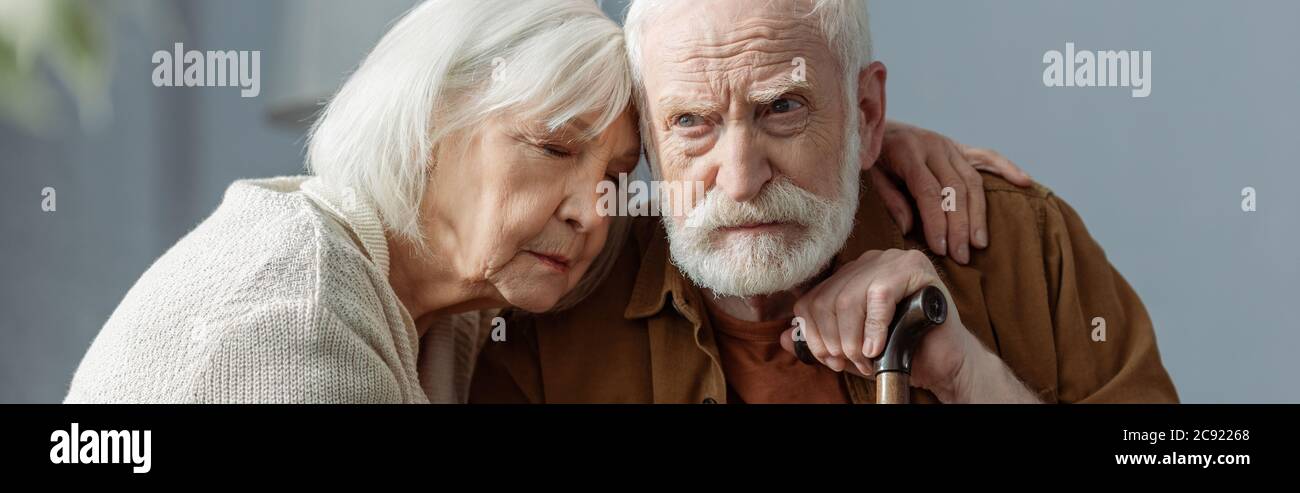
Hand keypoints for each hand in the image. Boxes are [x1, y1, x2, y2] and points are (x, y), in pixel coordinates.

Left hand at [780, 249, 989, 401]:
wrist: (943, 361)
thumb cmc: (899, 349)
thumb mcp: (852, 348)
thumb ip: (820, 341)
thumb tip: (785, 338)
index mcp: (850, 275)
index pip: (812, 298)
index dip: (815, 334)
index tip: (831, 359)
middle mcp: (868, 262)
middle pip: (829, 300)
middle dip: (835, 341)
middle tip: (851, 363)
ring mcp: (892, 260)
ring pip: (850, 299)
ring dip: (854, 340)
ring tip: (867, 360)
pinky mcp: (914, 269)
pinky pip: (879, 296)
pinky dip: (874, 329)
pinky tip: (879, 348)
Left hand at [870, 120, 1031, 263]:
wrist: (872, 125)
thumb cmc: (870, 157)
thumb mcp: (871, 176)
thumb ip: (890, 199)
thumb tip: (910, 227)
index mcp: (907, 152)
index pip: (929, 191)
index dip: (937, 222)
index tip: (941, 249)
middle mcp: (933, 145)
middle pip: (954, 189)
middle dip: (960, 226)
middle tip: (962, 255)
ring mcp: (948, 145)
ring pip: (972, 180)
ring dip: (979, 213)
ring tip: (980, 242)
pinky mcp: (958, 146)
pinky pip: (987, 157)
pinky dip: (1006, 168)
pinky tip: (1024, 182)